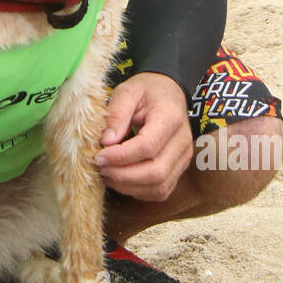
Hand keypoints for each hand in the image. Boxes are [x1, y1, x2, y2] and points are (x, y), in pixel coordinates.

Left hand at [94, 72, 192, 201]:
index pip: (148, 146)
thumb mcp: (128, 91)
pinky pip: (161, 191)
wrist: (169, 92)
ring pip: (159, 186)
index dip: (120, 156)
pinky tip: (120, 180)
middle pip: (155, 172)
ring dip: (129, 187)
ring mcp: (183, 158)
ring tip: (107, 175)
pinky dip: (138, 191)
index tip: (99, 156)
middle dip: (123, 176)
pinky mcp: (179, 169)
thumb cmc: (147, 91)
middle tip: (100, 168)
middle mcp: (183, 141)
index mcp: (171, 118)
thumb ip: (116, 113)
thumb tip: (107, 142)